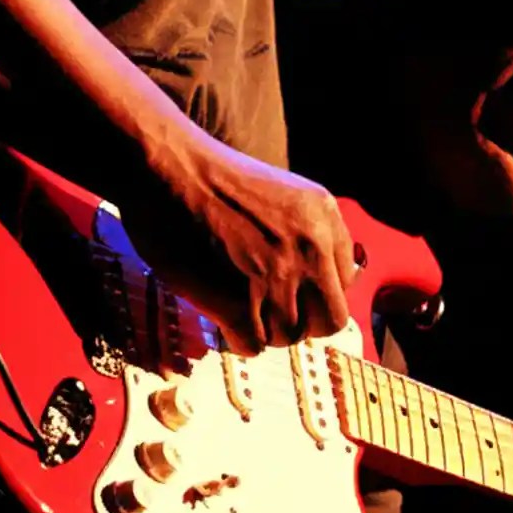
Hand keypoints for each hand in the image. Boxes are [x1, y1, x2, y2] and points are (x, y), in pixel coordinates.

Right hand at [133, 135, 357, 356]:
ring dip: (265, 331)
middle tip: (271, 311)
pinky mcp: (240, 302)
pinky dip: (238, 339)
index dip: (316, 292)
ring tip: (239, 307)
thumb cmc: (211, 177)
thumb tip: (316, 279)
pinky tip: (223, 317)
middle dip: (302, 322)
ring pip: (290, 337)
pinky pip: (254, 345)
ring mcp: (278, 277)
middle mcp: (312, 248)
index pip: (345, 282)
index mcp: (324, 217)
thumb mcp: (285, 193)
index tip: (291, 291)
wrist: (167, 167)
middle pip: (330, 319)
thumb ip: (308, 232)